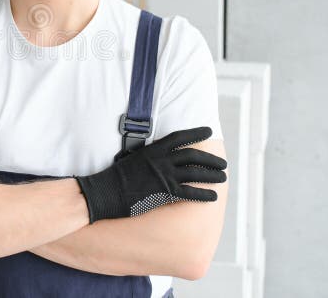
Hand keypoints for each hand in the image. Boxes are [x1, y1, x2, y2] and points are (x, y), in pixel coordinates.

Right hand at [74, 126, 226, 222]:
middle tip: (223, 163)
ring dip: (212, 175)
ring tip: (223, 177)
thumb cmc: (114, 176)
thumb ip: (146, 157)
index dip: (196, 133)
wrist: (104, 191)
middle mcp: (161, 160)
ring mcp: (164, 176)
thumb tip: (155, 158)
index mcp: (153, 149)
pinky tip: (213, 196)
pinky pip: (190, 192)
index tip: (208, 131)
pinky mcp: (164, 192)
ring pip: (196, 173)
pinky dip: (204, 194)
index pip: (179, 137)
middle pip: (193, 156)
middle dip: (211, 159)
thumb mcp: (131, 158)